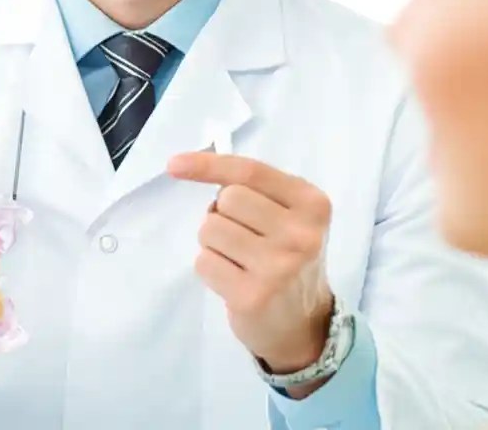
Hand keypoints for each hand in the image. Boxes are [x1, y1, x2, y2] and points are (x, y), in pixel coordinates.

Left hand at [169, 153, 334, 393]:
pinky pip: (204, 262)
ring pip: (210, 229)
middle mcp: (301, 234)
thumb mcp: (288, 216)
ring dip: (213, 243)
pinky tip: (234, 280)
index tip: (174, 165)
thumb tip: (183, 165)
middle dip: (221, 214)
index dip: (208, 164)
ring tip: (238, 260)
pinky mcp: (253, 295)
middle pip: (226, 199)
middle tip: (241, 237)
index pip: (250, 172)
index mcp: (312, 204)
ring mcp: (278, 267)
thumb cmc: (286, 258)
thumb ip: (252, 189)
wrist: (303, 323)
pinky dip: (210, 268)